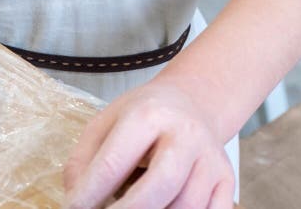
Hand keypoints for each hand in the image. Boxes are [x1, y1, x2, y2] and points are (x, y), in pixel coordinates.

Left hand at [64, 79, 234, 208]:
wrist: (191, 102)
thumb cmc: (142, 115)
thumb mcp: (107, 122)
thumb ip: (84, 158)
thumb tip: (75, 196)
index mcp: (148, 114)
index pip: (115, 161)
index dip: (91, 192)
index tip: (73, 207)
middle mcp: (185, 134)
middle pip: (160, 186)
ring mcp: (210, 158)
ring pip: (186, 206)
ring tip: (131, 208)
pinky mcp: (226, 180)